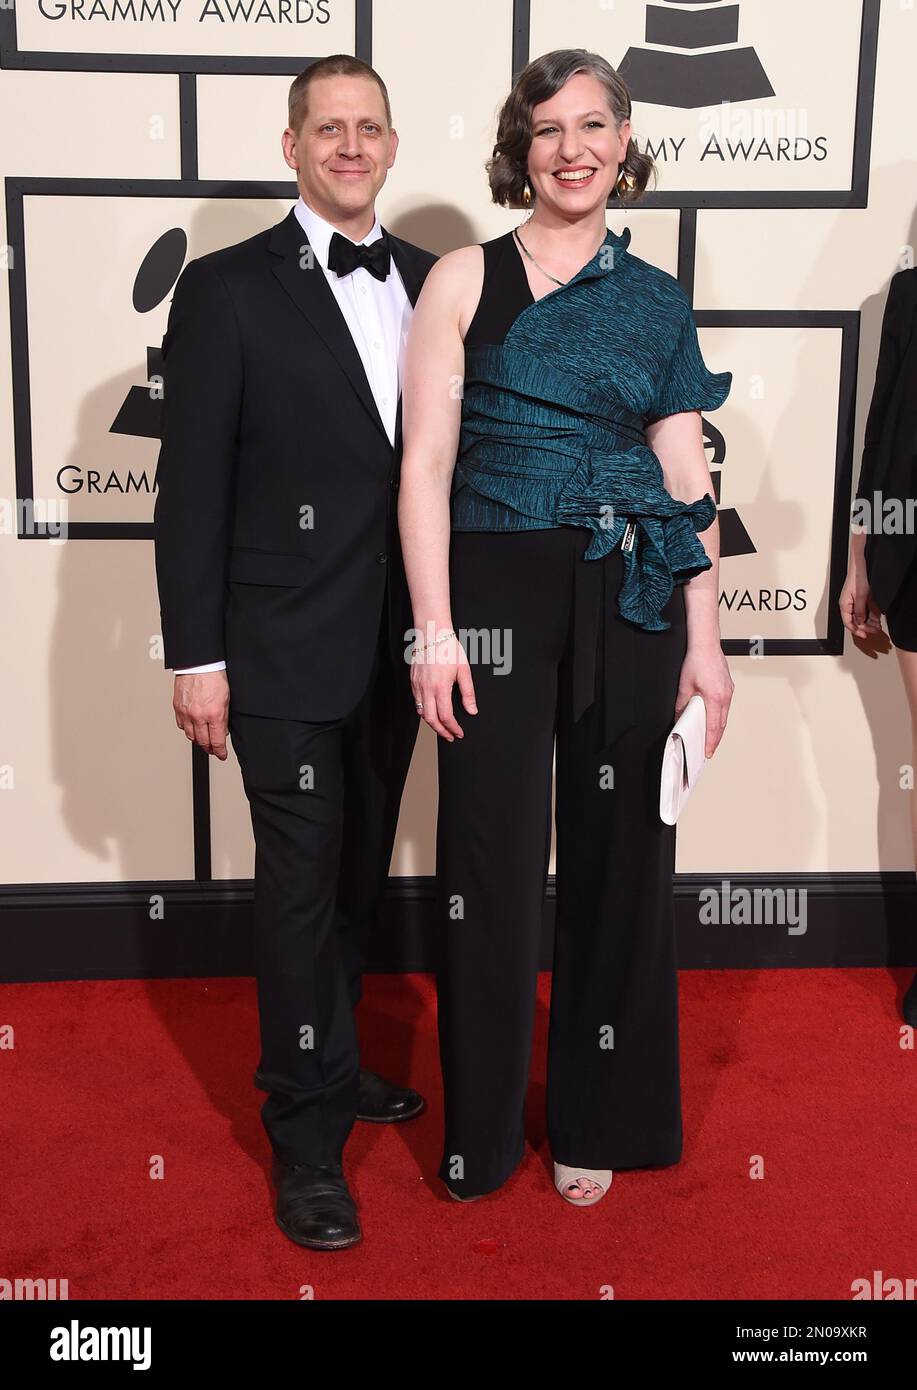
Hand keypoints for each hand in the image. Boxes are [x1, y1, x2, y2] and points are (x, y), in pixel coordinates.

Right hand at [173, 670, 229, 759]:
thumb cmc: (214, 677)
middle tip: (213, 750)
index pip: (216, 741)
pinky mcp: (178, 708)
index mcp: (214, 714)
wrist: (199, 664)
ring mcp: (186, 712)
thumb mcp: (226, 699)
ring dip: (198, 739)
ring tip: (203, 739)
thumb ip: (224, 718)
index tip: (221, 754)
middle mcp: (198, 715)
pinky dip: (187, 729)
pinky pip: (181, 725)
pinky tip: (192, 727)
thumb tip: (222, 731)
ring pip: (190, 735)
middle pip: (202, 741)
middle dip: (209, 748)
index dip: (220, 751)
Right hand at [410, 632, 476, 740]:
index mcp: (441, 687)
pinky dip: (424, 711)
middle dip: (441, 731)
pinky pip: (417, 702)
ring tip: (442, 727)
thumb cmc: (449, 649)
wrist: (432, 633)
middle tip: (450, 736)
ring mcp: (417, 685)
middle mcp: (427, 689)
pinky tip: (432, 712)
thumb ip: (468, 693)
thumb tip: (472, 711)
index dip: (453, 728)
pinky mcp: (413, 681)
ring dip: (432, 723)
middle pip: (431, 719)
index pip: (446, 716)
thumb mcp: (464, 670)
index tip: (459, 733)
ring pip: (421, 712)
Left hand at [676, 643, 732, 757]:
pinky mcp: (729, 687)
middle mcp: (725, 696)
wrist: (706, 645)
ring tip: (711, 739)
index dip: (710, 741)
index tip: (707, 751)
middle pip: (722, 724)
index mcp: (715, 698)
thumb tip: (680, 717)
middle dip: (715, 739)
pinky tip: (714, 719)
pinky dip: (720, 717)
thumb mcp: (684, 686)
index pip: (713, 726)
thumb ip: (682, 704)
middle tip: (709, 750)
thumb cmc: (697, 661)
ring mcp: (729, 691)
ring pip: (725, 716)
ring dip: (718, 729)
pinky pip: (726, 707)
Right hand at [838, 564, 883, 640]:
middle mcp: (848, 605)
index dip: (856, 630)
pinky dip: (871, 615)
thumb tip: (860, 622)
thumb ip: (860, 611)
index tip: (864, 635)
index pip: (848, 623)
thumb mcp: (861, 596)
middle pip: (855, 621)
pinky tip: (877, 619)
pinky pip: (865, 610)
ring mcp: (854, 602)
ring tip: (877, 626)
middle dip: (865, 627)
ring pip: (861, 617)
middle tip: (874, 631)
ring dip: (870, 622)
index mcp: (844, 605)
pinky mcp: (860, 599)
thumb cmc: (857, 578)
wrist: (861, 567)